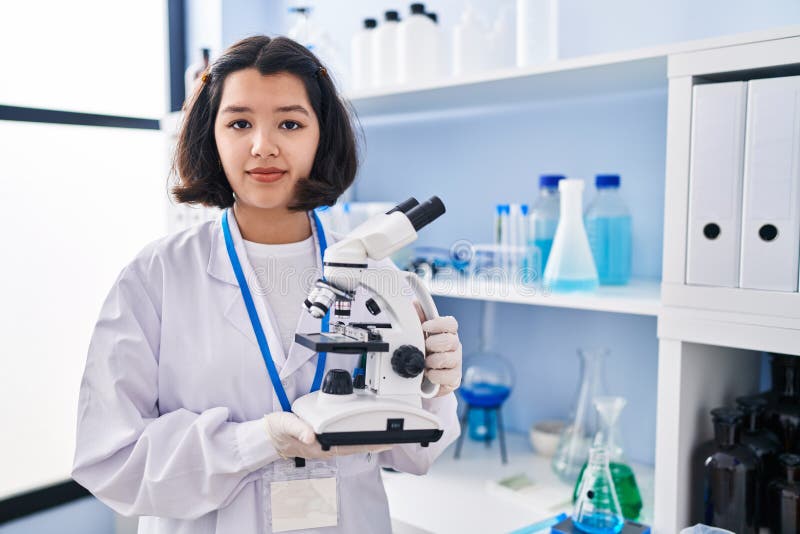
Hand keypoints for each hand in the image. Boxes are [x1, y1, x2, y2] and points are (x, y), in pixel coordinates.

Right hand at [263, 412, 392, 459]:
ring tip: (382, 440)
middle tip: (390, 441)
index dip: (366, 444)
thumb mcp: (286, 424)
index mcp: (318, 446)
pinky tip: (362, 437)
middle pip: (353, 448)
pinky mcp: (322, 443)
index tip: (382, 442)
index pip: (347, 446)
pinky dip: (356, 441)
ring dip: (366, 443)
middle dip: (372, 445)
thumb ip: (298, 428)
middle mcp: (324, 449)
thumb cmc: (277, 430)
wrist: (268, 436)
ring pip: (350, 447)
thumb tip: (310, 435)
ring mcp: (324, 447)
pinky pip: (343, 444)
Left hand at [414, 302, 461, 396]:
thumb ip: (418, 318)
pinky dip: (436, 375)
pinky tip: (429, 374)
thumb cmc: (424, 353)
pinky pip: (448, 376)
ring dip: (433, 361)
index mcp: (447, 333)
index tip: (425, 326)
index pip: (451, 324)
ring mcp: (455, 363)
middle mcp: (454, 347)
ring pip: (450, 359)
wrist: (423, 378)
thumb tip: (414, 304)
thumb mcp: (419, 334)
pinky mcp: (454, 379)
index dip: (438, 324)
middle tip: (426, 347)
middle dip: (434, 344)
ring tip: (425, 362)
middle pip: (451, 341)